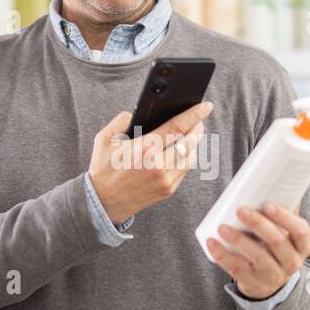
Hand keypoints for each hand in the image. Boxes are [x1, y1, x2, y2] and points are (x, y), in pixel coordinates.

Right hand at [88, 101, 212, 223]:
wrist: (103, 202)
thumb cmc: (104, 169)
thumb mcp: (105, 139)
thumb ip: (122, 120)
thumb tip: (140, 113)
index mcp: (144, 149)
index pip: (177, 127)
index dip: (194, 115)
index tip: (206, 106)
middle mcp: (158, 165)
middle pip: (190, 142)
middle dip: (198, 128)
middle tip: (199, 120)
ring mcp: (165, 180)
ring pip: (191, 157)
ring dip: (193, 144)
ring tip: (189, 136)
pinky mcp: (168, 190)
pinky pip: (184, 170)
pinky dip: (185, 158)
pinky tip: (179, 152)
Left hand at [206, 202, 309, 300]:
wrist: (269, 285)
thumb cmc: (275, 250)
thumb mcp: (285, 237)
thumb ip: (282, 215)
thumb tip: (274, 184)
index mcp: (301, 246)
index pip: (300, 230)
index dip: (285, 217)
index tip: (267, 204)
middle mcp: (291, 262)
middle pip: (276, 241)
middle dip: (258, 224)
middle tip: (240, 210)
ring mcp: (273, 276)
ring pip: (257, 256)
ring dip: (238, 240)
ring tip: (222, 227)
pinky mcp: (253, 284)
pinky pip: (237, 269)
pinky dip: (222, 255)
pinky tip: (212, 243)